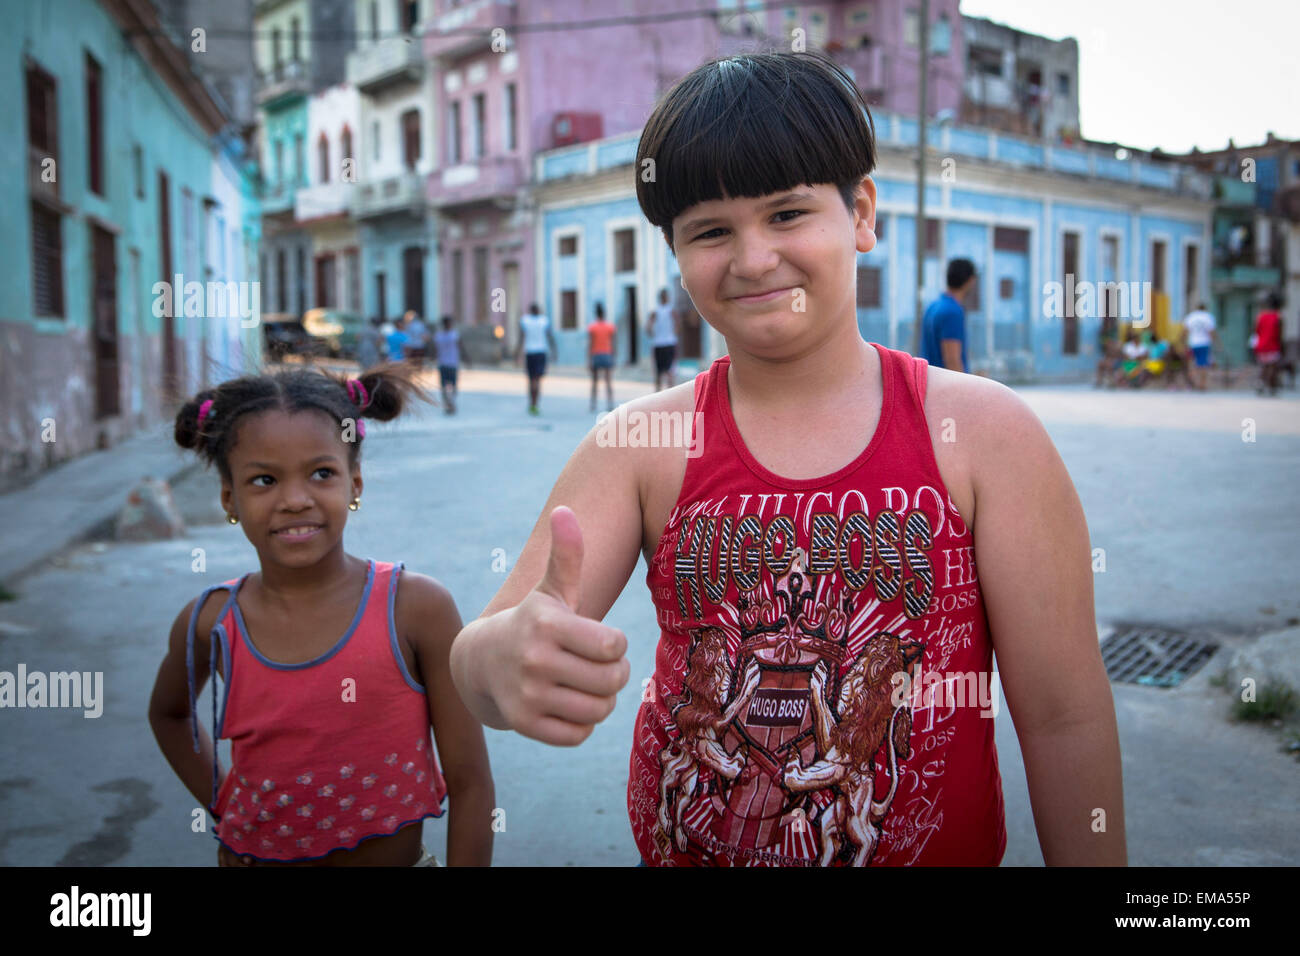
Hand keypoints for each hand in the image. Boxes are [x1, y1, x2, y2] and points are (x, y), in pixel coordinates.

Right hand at [472, 507, 629, 744]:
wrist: (481, 662)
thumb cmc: (532, 622)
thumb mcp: (549, 590)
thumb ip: (565, 555)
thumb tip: (564, 511)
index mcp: (547, 624)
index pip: (614, 645)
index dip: (614, 644)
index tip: (599, 639)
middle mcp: (534, 660)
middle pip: (612, 680)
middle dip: (614, 674)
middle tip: (598, 666)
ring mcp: (527, 696)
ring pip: (599, 710)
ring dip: (601, 700)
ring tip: (587, 685)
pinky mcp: (524, 725)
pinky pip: (579, 735)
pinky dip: (582, 723)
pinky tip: (568, 704)